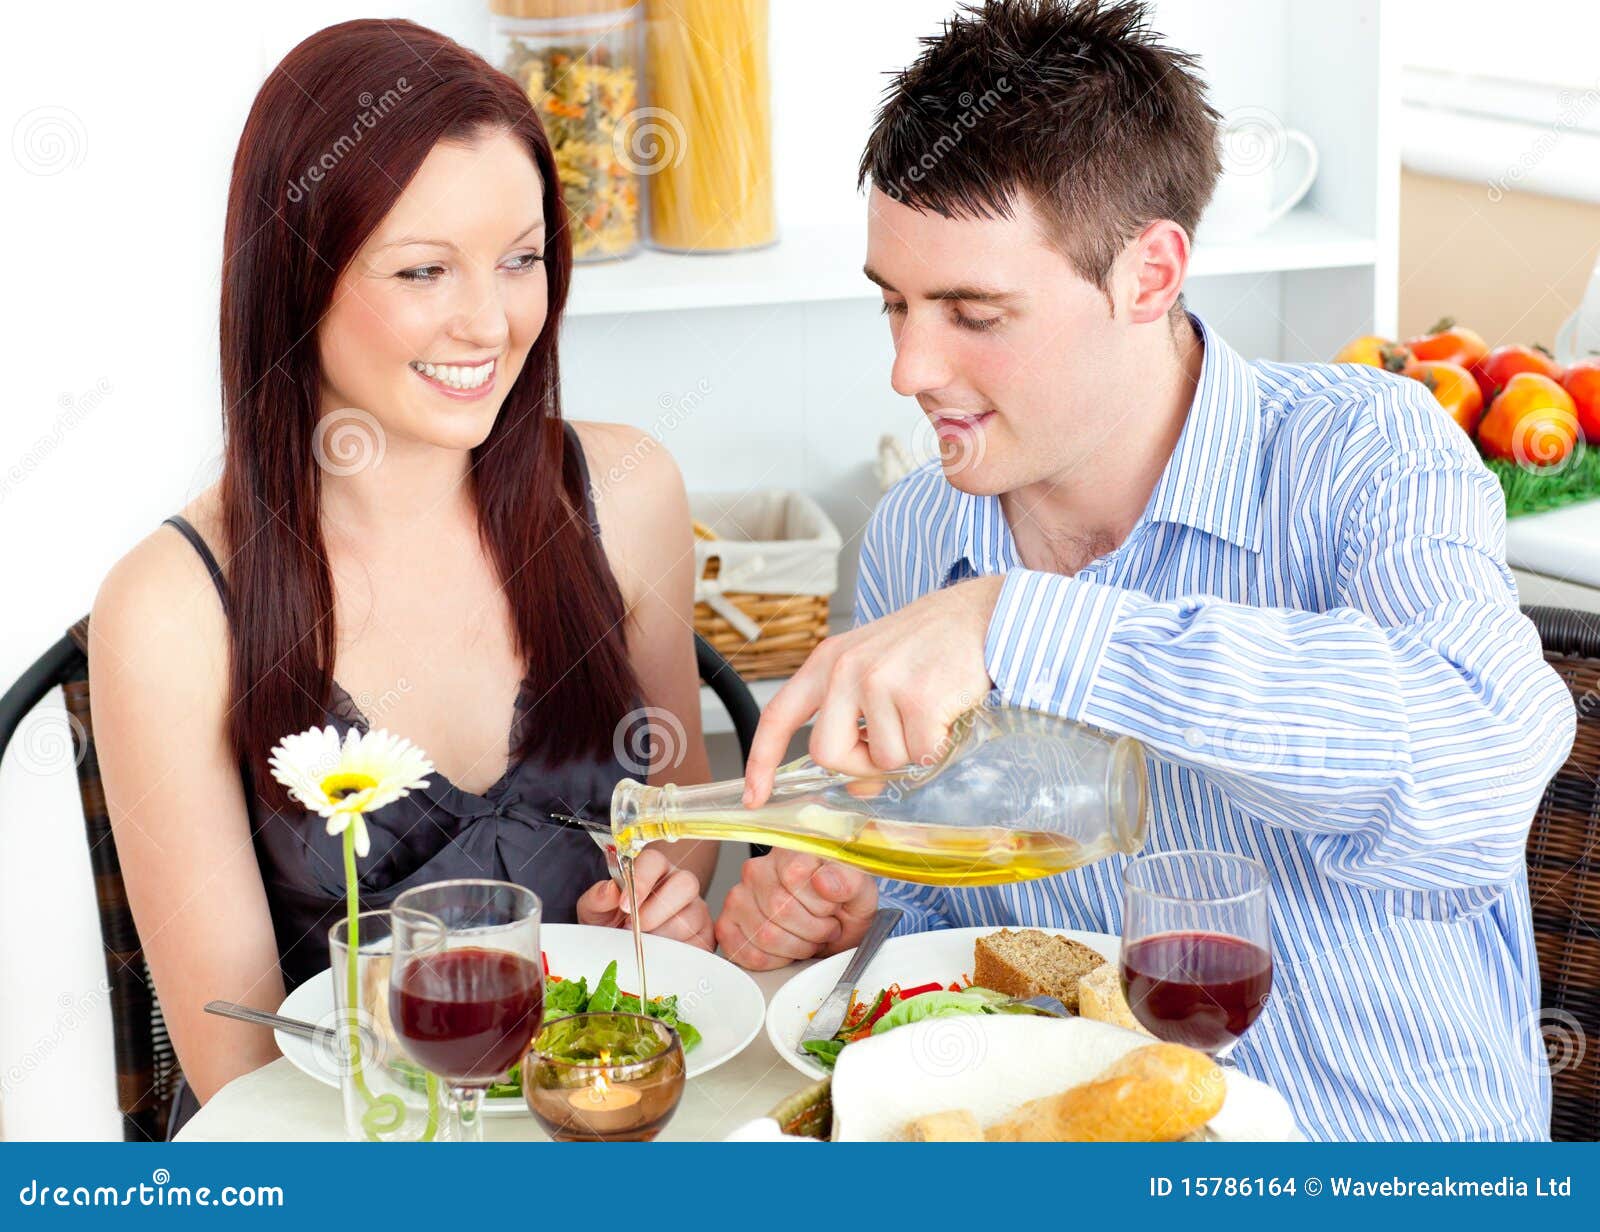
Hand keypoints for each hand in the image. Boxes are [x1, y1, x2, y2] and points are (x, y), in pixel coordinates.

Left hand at [577, 847, 712, 950]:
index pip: (654, 861)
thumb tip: (609, 890)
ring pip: (692, 917)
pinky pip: (700, 942)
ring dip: (664, 936)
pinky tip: (660, 957)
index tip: (625, 905)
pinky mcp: (704, 936)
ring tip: (643, 946)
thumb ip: (597, 899)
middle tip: (634, 929)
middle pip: (685, 883)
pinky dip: (678, 953)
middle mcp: (679, 885)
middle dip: (657, 910)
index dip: (642, 880)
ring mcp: (695, 910)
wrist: (621, 951)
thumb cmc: (612, 924)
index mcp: (653, 870)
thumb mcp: (595, 913)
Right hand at [714, 849, 877, 970]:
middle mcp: (758, 868)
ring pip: (765, 935)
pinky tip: (787, 948)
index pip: (795, 876)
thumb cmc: (841, 905)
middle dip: (812, 931)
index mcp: (790, 850)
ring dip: (796, 947)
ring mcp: (738, 896)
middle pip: (779, 909)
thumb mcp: (860, 891)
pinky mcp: (727, 925)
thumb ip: (849, 880)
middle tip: (824, 928)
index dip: (820, 904)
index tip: (832, 909)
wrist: (830, 923)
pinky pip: (748, 954)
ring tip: (808, 937)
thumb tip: (824, 881)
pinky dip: (775, 961)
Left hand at [742, 575, 1001, 806]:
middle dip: (859, 764)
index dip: (761, 761)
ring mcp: (880, 682)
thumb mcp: (875, 668)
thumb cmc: (928, 645)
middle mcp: (846, 669)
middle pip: (827, 755)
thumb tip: (855, 785)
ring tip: (926, 710)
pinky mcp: (918, 698)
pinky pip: (919, 755)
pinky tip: (946, 712)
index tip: (754, 797)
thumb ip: (853, 719)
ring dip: (908, 750)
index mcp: (828, 661)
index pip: (778, 715)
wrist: (980, 615)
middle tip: (890, 743)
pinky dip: (937, 746)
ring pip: (882, 760)